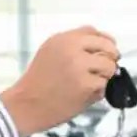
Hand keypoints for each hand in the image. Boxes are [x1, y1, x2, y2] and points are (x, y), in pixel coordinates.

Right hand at [0, 26, 118, 136]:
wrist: (26, 105)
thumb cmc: (37, 83)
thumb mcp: (49, 52)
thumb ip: (72, 46)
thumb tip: (98, 46)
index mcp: (63, 39)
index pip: (93, 31)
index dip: (104, 40)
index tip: (108, 48)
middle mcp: (72, 49)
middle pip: (107, 46)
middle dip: (111, 58)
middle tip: (106, 68)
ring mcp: (80, 66)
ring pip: (110, 66)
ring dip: (105, 76)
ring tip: (91, 84)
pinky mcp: (85, 85)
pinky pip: (104, 85)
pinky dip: (97, 92)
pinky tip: (84, 95)